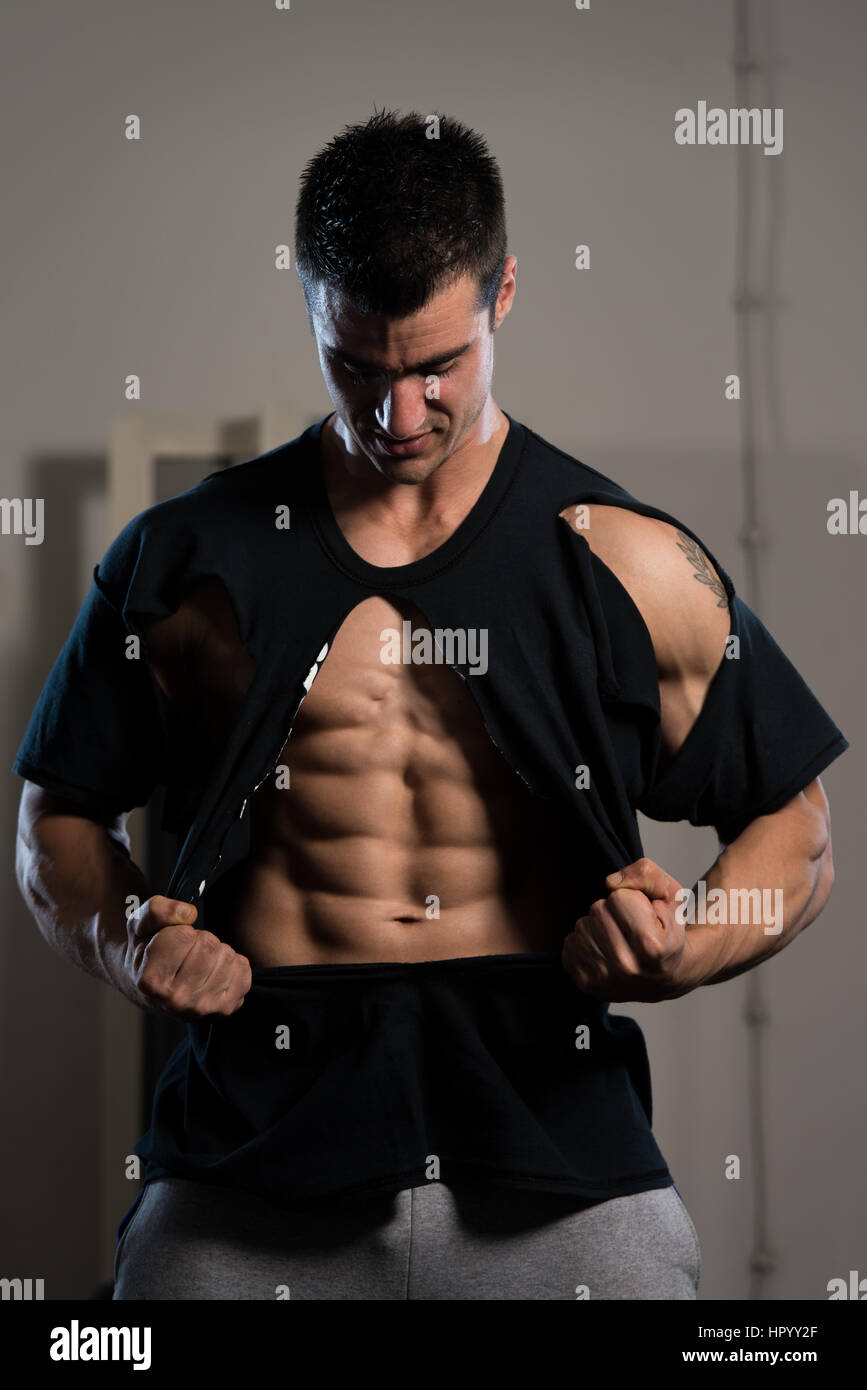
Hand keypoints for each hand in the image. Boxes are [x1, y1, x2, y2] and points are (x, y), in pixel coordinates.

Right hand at [124, 895, 251, 1018]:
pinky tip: (213, 972)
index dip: (178, 930)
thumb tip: (189, 914)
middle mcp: (176, 1001)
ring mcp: (202, 1009)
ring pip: (228, 956)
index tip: (169, 942)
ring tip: (198, 962)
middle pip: (209, 944)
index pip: (184, 935)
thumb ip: (158, 910)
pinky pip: (243, 969)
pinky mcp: (225, 1009)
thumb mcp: (140, 925)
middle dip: (199, 939)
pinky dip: (232, 963)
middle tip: (186, 952)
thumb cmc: (148, 953)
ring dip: (216, 951)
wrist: (155, 990)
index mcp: (150, 981)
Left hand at [561, 857, 692, 1001]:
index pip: (618, 897)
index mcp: (651, 946)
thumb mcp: (670, 896)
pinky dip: (586, 942)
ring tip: (619, 940)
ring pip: (582, 925)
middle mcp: (625, 966)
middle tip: (631, 928)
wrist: (665, 978)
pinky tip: (606, 952)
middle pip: (597, 910)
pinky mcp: (584, 982)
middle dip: (613, 912)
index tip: (645, 917)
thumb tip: (610, 882)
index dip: (632, 899)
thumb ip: (645, 875)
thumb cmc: (667, 934)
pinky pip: (570, 942)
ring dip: (598, 927)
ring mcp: (602, 977)